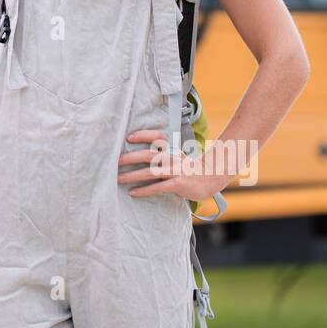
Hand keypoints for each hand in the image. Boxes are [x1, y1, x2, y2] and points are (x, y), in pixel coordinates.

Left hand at [117, 128, 235, 204]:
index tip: (128, 137)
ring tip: (118, 178)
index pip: (157, 137)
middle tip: (115, 161)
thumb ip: (162, 156)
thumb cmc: (190, 169)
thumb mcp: (177, 158)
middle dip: (130, 157)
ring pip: (150, 171)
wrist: (211, 179)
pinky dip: (144, 190)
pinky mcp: (178, 184)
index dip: (143, 135)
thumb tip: (140, 155)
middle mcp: (172, 158)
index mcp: (172, 150)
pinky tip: (133, 193)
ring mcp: (175, 171)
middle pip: (148, 154)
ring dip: (132, 175)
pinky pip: (158, 187)